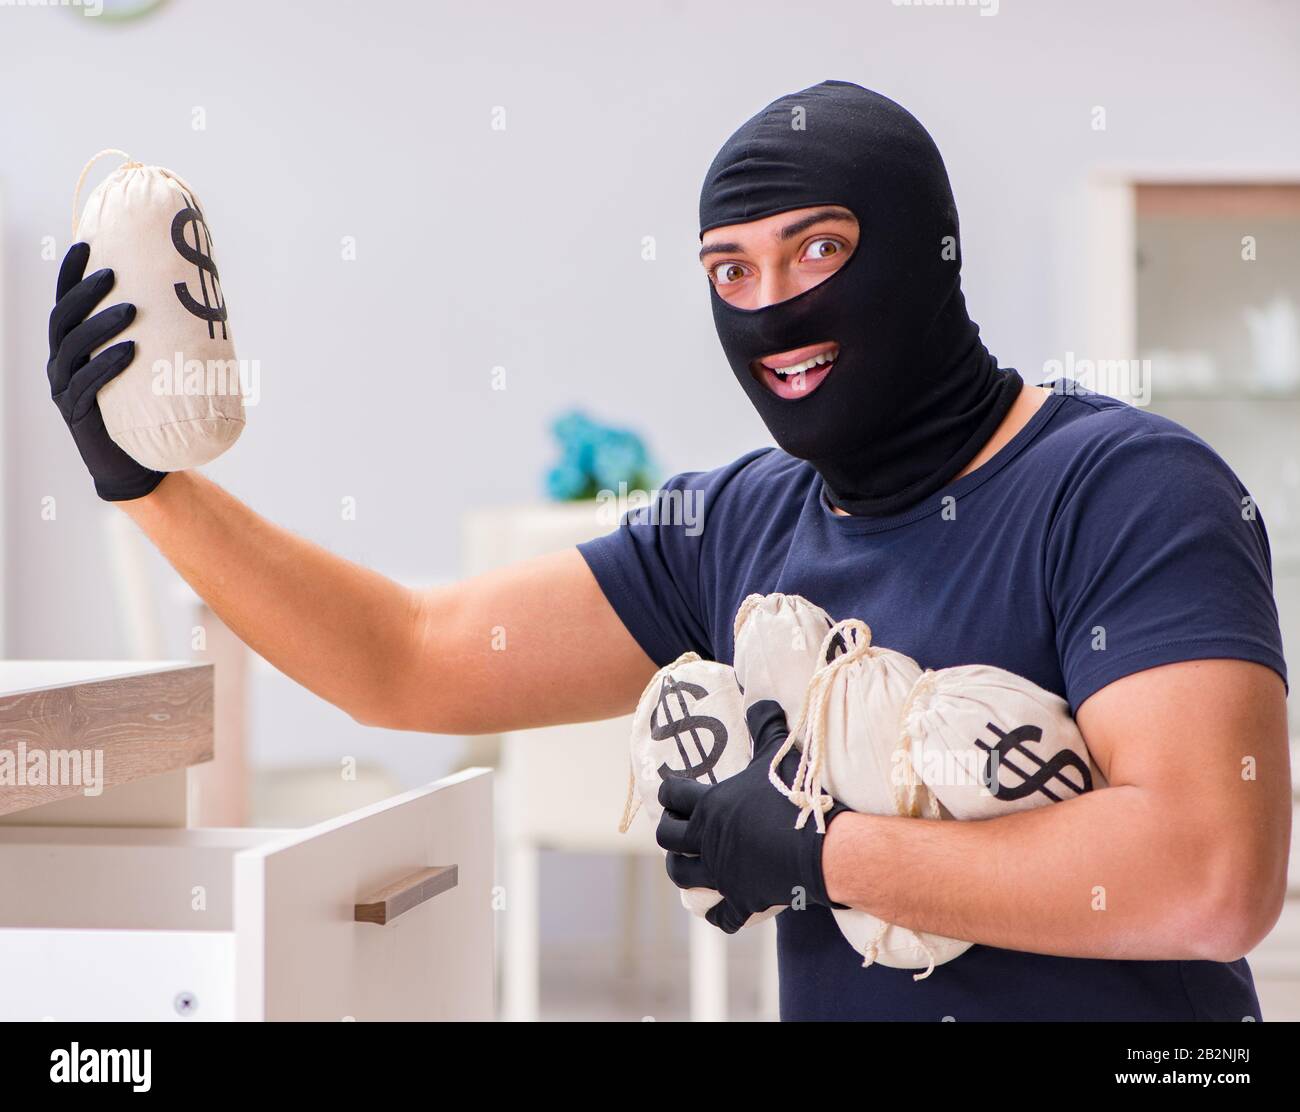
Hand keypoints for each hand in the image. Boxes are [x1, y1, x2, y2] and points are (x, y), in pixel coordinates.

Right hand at [48, 243, 163, 500]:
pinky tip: (128, 351)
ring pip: (74, 349)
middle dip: (85, 294)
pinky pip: (87, 385)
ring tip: (129, 309)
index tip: (86, 246)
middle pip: (64, 321)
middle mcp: (61, 365)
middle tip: (112, 275)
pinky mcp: (78, 415)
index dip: (70, 276)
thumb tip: (206, 298)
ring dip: (99, 325)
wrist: (142, 466)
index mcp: (72, 349)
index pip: (64, 305)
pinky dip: (106, 365)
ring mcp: (65, 390)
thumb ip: (163, 339)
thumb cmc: (150, 409)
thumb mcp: (151, 369)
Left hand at [657, 699, 847, 932]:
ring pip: (683, 876)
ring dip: (680, 869)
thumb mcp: (781, 755)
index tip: (668, 788)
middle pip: (667, 839)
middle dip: (668, 832)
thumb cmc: (796, 798)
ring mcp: (722, 873)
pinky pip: (721, 914)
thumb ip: (767, 726)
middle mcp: (707, 840)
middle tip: (675, 827)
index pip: (672, 795)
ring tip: (684, 863)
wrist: (822, 849)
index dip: (667, 790)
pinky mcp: (741, 898)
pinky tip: (719, 909)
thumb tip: (760, 700)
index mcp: (710, 806)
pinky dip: (719, 913)